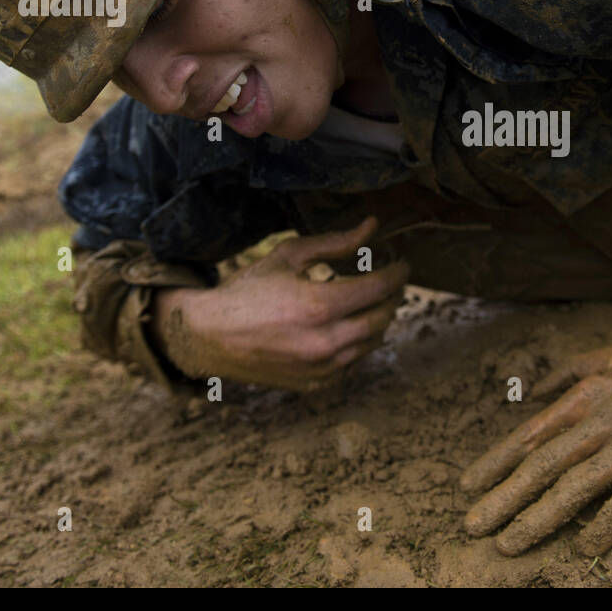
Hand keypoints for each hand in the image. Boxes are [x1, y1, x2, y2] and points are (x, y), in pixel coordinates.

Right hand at [153, 216, 408, 390]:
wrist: (209, 336)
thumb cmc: (247, 290)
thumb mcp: (289, 256)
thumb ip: (335, 242)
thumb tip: (372, 226)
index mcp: (320, 306)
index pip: (381, 288)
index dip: (398, 272)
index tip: (402, 263)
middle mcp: (325, 342)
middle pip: (383, 317)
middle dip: (392, 296)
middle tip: (390, 280)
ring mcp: (322, 368)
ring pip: (372, 342)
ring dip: (377, 319)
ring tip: (369, 300)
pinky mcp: (315, 384)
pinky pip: (353, 362)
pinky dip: (357, 342)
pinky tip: (346, 326)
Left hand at [460, 343, 611, 555]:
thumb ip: (571, 369)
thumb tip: (532, 391)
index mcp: (587, 395)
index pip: (531, 433)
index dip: (495, 462)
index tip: (466, 487)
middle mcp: (602, 418)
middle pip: (543, 464)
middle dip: (503, 498)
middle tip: (472, 526)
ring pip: (574, 486)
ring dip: (538, 518)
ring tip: (509, 543)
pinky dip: (604, 526)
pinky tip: (584, 548)